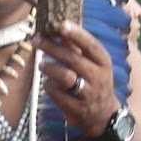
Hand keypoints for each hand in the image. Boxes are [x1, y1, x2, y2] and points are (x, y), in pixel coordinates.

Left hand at [38, 21, 116, 137]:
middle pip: (73, 59)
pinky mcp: (77, 109)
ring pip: (65, 77)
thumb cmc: (94, 81)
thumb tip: (60, 27)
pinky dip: (49, 85)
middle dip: (52, 47)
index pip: (91, 45)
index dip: (76, 34)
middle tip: (37, 40)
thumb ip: (78, 47)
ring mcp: (88, 95)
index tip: (61, 24)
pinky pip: (57, 94)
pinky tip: (48, 82)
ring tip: (42, 64)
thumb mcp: (94, 64)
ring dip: (49, 68)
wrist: (103, 115)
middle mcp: (98, 77)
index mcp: (104, 63)